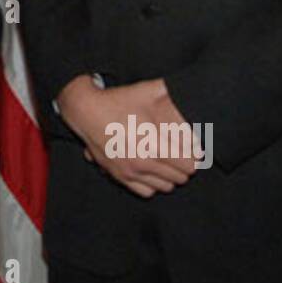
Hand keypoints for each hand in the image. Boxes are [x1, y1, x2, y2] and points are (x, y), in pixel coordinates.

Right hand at [56, 77, 198, 197]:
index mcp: (155, 145)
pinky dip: (154, 184)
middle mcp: (144, 163)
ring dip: (171, 176)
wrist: (85, 112)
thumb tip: (191, 90)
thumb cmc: (117, 101)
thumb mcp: (147, 91)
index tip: (195, 149)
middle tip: (184, 153)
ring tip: (170, 162)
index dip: (196, 156)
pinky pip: (147, 192)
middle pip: (180, 177)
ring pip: (165, 187)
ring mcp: (130, 172)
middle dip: (185, 166)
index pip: (189, 164)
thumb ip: (170, 91)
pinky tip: (153, 170)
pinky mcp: (119, 176)